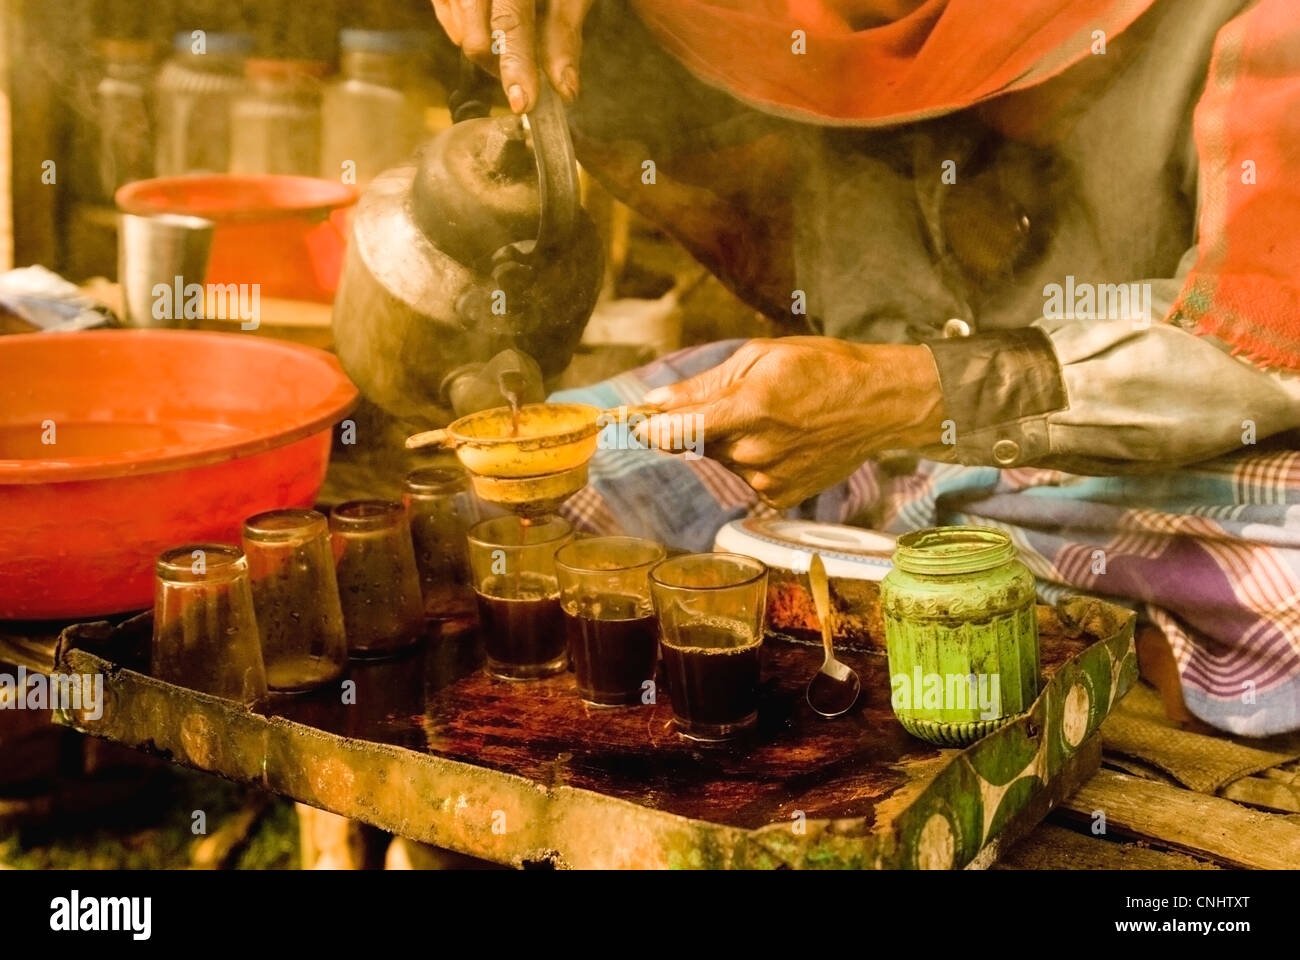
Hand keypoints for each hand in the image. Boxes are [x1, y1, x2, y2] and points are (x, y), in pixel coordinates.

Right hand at [430, 0, 593, 111]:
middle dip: (499, 66)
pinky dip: (465, 28)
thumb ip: (564, 37)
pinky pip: (445, 12)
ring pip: (458, 30)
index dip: (517, 65)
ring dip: (484, 49)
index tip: (523, 103)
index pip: (512, 21)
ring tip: (509, 43)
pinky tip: (486, 22)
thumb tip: (565, 90)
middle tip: (523, 78)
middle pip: (476, 36)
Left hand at [637, 338, 946, 508]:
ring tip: (776, 419)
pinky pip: (748, 478)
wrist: (878, 404)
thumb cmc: (821, 368)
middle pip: (699, 444)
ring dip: (733, 443)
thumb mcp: (760, 359)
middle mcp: (755, 451)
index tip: (638, 424)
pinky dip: (757, 461)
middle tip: (742, 402)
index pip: (676, 433)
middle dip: (705, 425)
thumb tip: (654, 402)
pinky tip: (788, 441)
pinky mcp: (782, 497)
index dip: (651, 430)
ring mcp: (769, 479)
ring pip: (724, 461)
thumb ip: (703, 385)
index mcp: (748, 409)